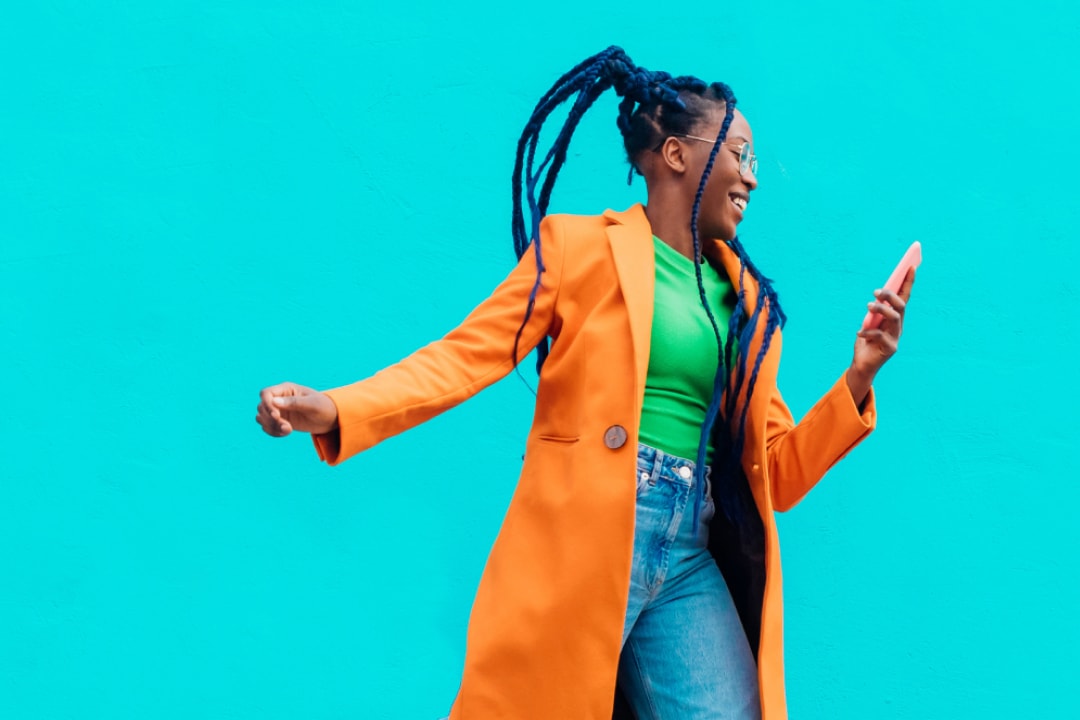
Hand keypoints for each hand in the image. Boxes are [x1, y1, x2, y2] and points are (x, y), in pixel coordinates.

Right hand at [256, 382, 338, 436]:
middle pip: (262, 407)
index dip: (267, 405)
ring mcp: (279, 410)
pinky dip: (272, 432)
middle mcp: (279, 398)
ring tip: (288, 431)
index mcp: (286, 389)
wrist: (331, 418)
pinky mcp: (280, 421)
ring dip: (271, 427)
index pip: (266, 394)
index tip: (277, 416)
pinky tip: (284, 433)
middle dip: (271, 419)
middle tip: (288, 427)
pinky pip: (267, 426)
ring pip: (262, 418)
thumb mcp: (312, 404)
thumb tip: (274, 401)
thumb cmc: (324, 407)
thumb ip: (294, 402)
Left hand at [846, 267, 915, 403]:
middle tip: (875, 291)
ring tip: (868, 306)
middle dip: (890, 296)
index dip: (908, 282)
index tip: (911, 266)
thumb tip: (877, 298)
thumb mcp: (868, 322)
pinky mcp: (890, 349)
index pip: (904, 297)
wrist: (862, 364)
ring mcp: (896, 338)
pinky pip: (880, 336)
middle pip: (901, 306)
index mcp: (894, 318)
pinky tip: (859, 333)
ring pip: (895, 318)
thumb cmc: (865, 341)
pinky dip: (868, 332)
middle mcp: (898, 326)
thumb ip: (874, 312)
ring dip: (882, 309)